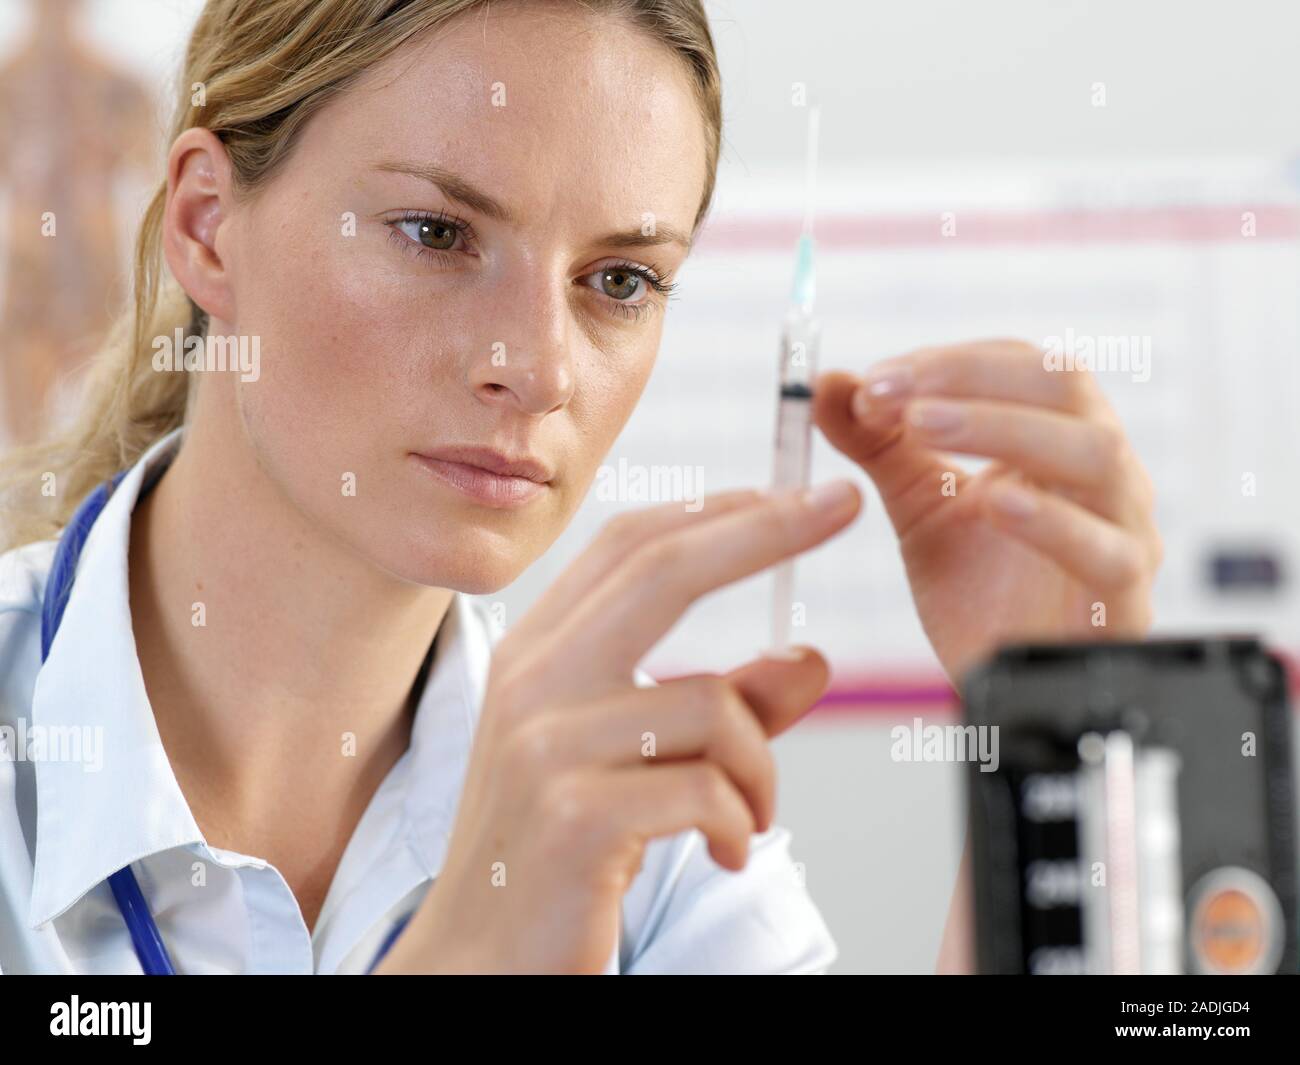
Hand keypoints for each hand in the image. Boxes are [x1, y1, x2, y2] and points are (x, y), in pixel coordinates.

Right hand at [375, 482, 862, 973]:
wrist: (479, 961)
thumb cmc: (557, 852)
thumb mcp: (636, 762)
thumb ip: (724, 705)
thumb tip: (811, 659)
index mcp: (539, 653)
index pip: (629, 547)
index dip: (717, 509)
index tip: (795, 493)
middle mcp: (533, 681)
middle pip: (661, 570)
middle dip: (764, 529)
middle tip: (841, 505)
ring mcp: (546, 746)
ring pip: (713, 704)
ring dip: (762, 766)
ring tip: (751, 814)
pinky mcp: (573, 817)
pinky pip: (707, 789)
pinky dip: (739, 821)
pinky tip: (726, 850)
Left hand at [813, 339, 1162, 687]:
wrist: (998, 675)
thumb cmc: (976, 584)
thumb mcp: (916, 502)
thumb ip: (875, 441)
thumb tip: (827, 381)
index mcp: (1059, 435)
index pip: (1023, 364)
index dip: (950, 362)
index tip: (875, 379)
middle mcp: (1102, 469)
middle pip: (1063, 386)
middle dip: (969, 379)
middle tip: (888, 393)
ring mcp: (1123, 528)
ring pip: (1094, 452)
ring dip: (1002, 428)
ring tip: (921, 428)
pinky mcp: (1123, 598)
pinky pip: (1105, 548)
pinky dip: (1051, 521)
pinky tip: (993, 504)